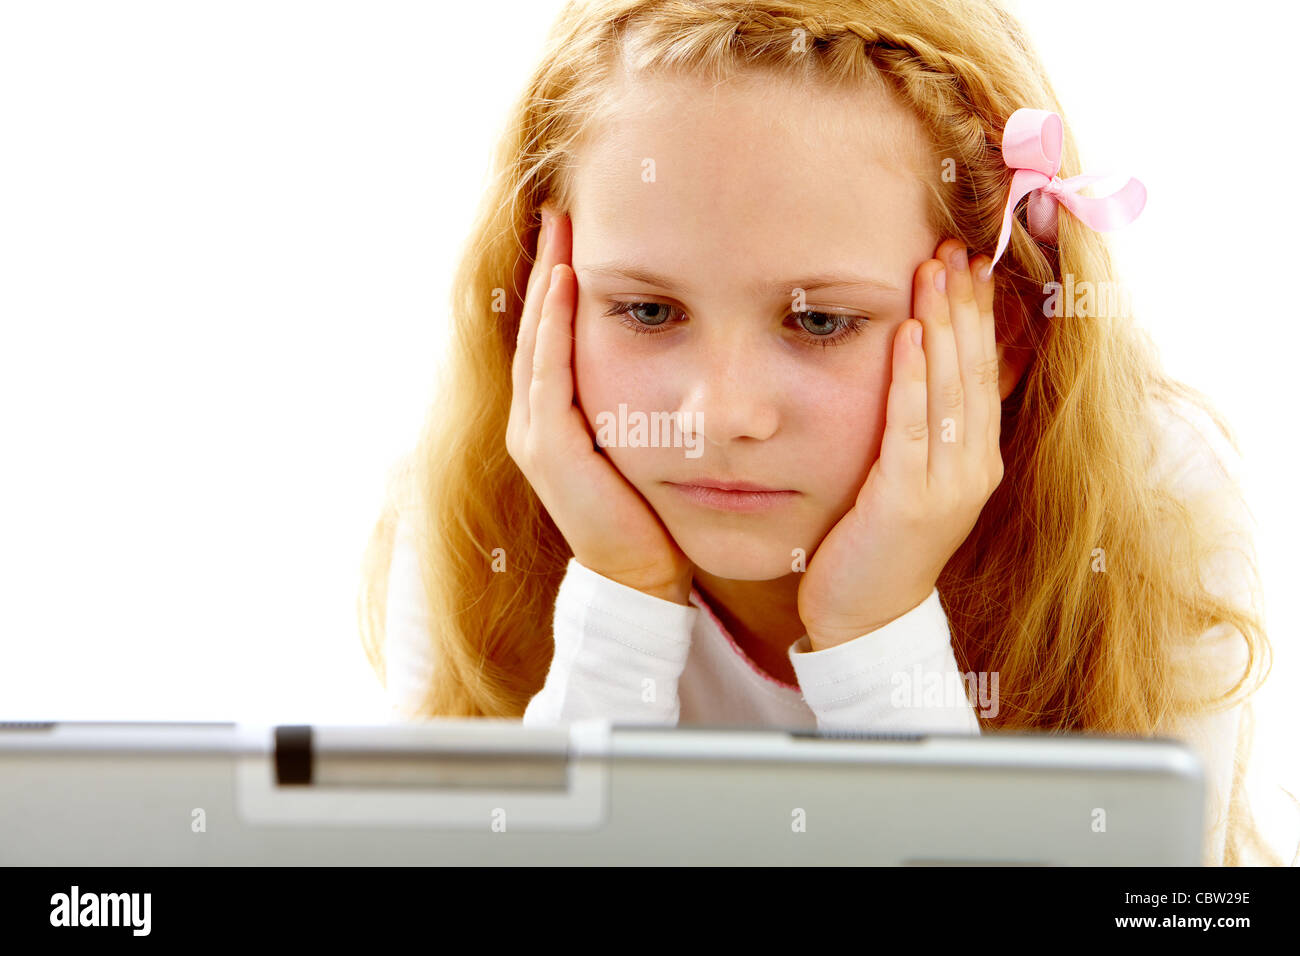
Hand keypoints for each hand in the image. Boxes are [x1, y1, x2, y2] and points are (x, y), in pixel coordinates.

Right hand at [505, 206, 693, 604]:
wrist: (645, 576)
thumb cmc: (658, 509)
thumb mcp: (652, 436)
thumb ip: (651, 392)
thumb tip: (689, 335)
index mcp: (559, 414)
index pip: (555, 329)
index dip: (563, 275)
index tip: (584, 223)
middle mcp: (537, 418)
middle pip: (538, 323)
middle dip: (550, 263)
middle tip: (563, 204)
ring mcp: (536, 433)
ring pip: (538, 339)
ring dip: (548, 281)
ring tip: (562, 227)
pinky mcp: (550, 449)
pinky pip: (548, 372)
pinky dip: (555, 327)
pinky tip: (568, 283)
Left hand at [796, 240, 1002, 649]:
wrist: (866, 619)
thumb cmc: (880, 545)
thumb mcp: (911, 481)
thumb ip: (924, 431)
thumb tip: (919, 368)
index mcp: (979, 461)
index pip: (985, 373)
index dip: (979, 316)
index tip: (968, 263)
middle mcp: (975, 469)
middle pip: (974, 370)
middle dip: (964, 305)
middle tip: (954, 246)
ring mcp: (948, 486)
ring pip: (950, 389)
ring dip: (942, 324)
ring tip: (934, 270)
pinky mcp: (909, 500)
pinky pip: (912, 425)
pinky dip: (911, 376)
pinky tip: (907, 333)